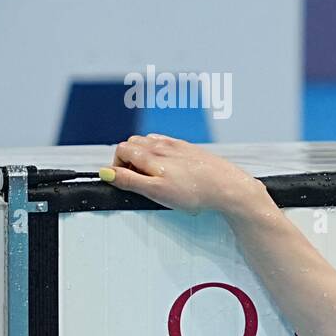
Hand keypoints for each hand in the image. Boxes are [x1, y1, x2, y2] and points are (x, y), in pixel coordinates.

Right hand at [98, 134, 268, 215]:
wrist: (229, 188)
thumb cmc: (195, 193)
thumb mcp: (156, 191)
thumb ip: (129, 181)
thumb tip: (106, 173)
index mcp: (151, 154)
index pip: (121, 150)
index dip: (117, 165)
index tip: (122, 179)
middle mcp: (164, 145)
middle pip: (134, 143)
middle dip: (128, 159)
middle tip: (137, 179)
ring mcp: (179, 145)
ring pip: (151, 142)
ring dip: (144, 154)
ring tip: (153, 174)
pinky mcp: (192, 149)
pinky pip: (169, 145)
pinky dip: (161, 153)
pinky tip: (171, 167)